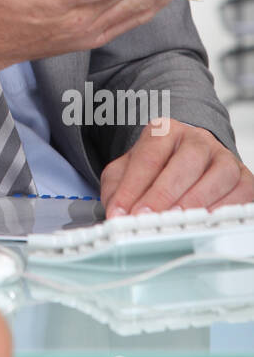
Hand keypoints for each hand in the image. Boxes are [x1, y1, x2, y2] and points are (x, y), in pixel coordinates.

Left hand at [101, 120, 253, 215]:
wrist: (189, 163)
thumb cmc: (157, 169)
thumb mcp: (127, 171)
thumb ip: (117, 189)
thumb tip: (116, 214)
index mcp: (165, 131)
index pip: (148, 157)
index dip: (132, 187)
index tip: (120, 213)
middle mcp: (198, 140)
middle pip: (185, 163)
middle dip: (163, 194)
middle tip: (146, 218)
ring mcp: (223, 159)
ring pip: (217, 177)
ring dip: (195, 203)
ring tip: (174, 223)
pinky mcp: (243, 179)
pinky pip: (240, 195)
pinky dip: (222, 211)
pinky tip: (203, 224)